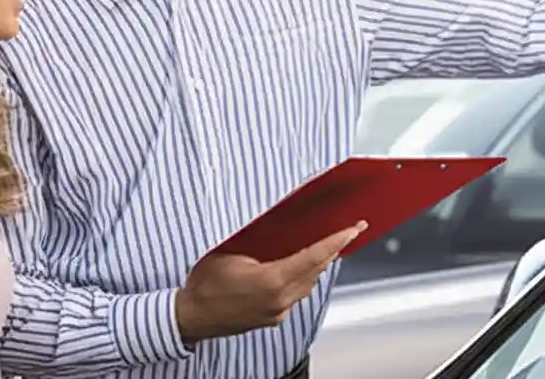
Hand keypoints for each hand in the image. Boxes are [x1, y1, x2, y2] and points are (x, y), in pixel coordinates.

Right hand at [175, 221, 367, 342]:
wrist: (191, 316)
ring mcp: (277, 312)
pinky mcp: (272, 318)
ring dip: (316, 265)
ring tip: (325, 245)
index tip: (353, 228)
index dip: (335, 241)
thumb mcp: (230, 252)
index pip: (313, 257)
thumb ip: (259, 242)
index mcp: (271, 281)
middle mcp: (279, 300)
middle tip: (347, 231)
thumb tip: (280, 226)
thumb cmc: (204, 283)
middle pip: (316, 271)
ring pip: (307, 285)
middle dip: (332, 250)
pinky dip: (301, 279)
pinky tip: (298, 267)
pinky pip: (295, 295)